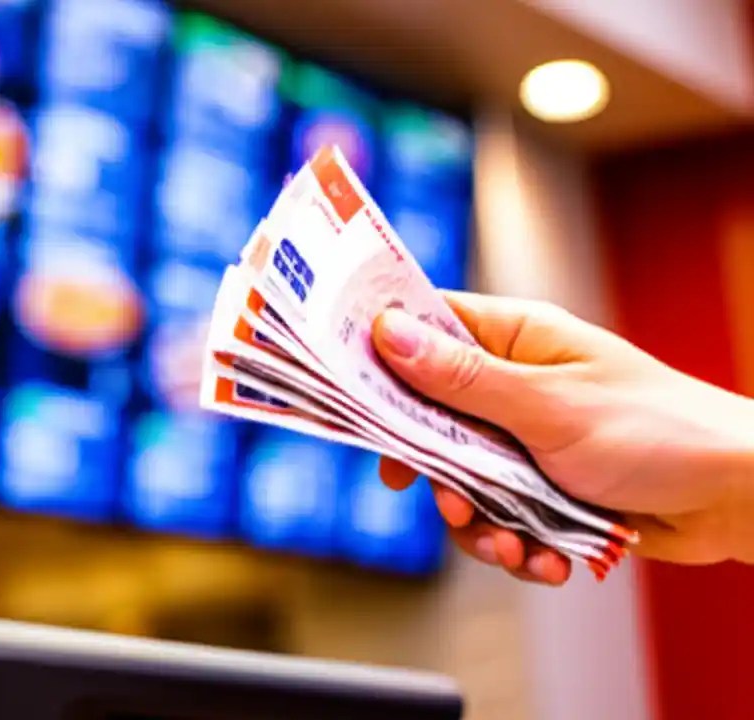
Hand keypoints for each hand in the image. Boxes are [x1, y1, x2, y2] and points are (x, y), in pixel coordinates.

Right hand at [371, 292, 753, 584]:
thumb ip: (462, 378)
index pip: (426, 327)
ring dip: (479, 524)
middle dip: (436, 472)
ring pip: (459, 481)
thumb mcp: (549, 405)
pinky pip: (498, 518)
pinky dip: (515, 545)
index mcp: (517, 339)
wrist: (739, 498)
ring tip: (512, 544)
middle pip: (429, 418)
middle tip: (450, 498)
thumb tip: (389, 335)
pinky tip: (545, 558)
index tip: (349, 391)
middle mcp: (514, 385)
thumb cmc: (662, 430)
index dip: (381, 354)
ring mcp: (526, 439)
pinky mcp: (542, 489)